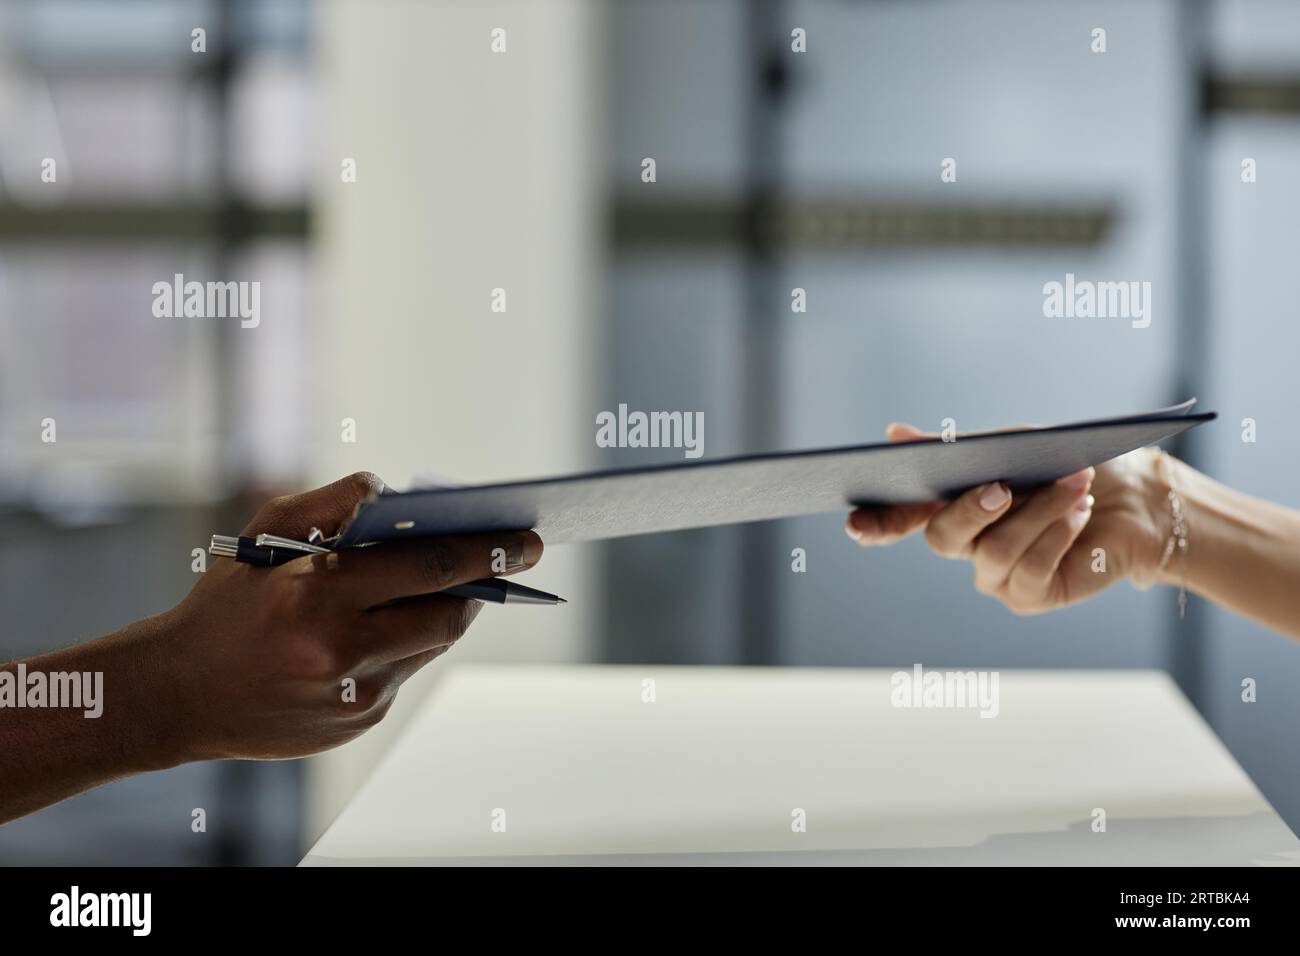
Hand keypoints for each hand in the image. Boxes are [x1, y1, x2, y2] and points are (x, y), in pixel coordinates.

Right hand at [138, 472, 543, 762]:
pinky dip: (407, 642)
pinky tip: (392, 624)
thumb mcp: (264, 535)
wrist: (177, 693)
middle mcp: (343, 650)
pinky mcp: (359, 720)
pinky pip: (406, 670)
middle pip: (449, 612)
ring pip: (433, 642)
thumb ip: (332, 504)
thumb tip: (395, 492)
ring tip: (453, 582)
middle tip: (510, 556)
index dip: (486, 549)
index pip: (428, 565)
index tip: (527, 539)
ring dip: (448, 610)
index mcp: (318, 595)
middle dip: (482, 583)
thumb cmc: (225, 602)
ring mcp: (355, 694)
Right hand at [845, 424, 1167, 613]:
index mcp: (951, 506)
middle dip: (972, 510)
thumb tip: (893, 435)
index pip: (898, 521)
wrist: (1133, 497)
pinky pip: (1030, 570)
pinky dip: (1058, 536)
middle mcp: (966, 545)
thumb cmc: (1064, 464)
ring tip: (1074, 485)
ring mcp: (994, 574)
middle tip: (1003, 486)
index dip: (875, 525)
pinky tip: (1078, 514)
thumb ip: (952, 448)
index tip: (855, 523)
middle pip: (943, 538)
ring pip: (995, 551)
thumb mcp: (1008, 446)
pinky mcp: (1029, 596)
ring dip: (1038, 513)